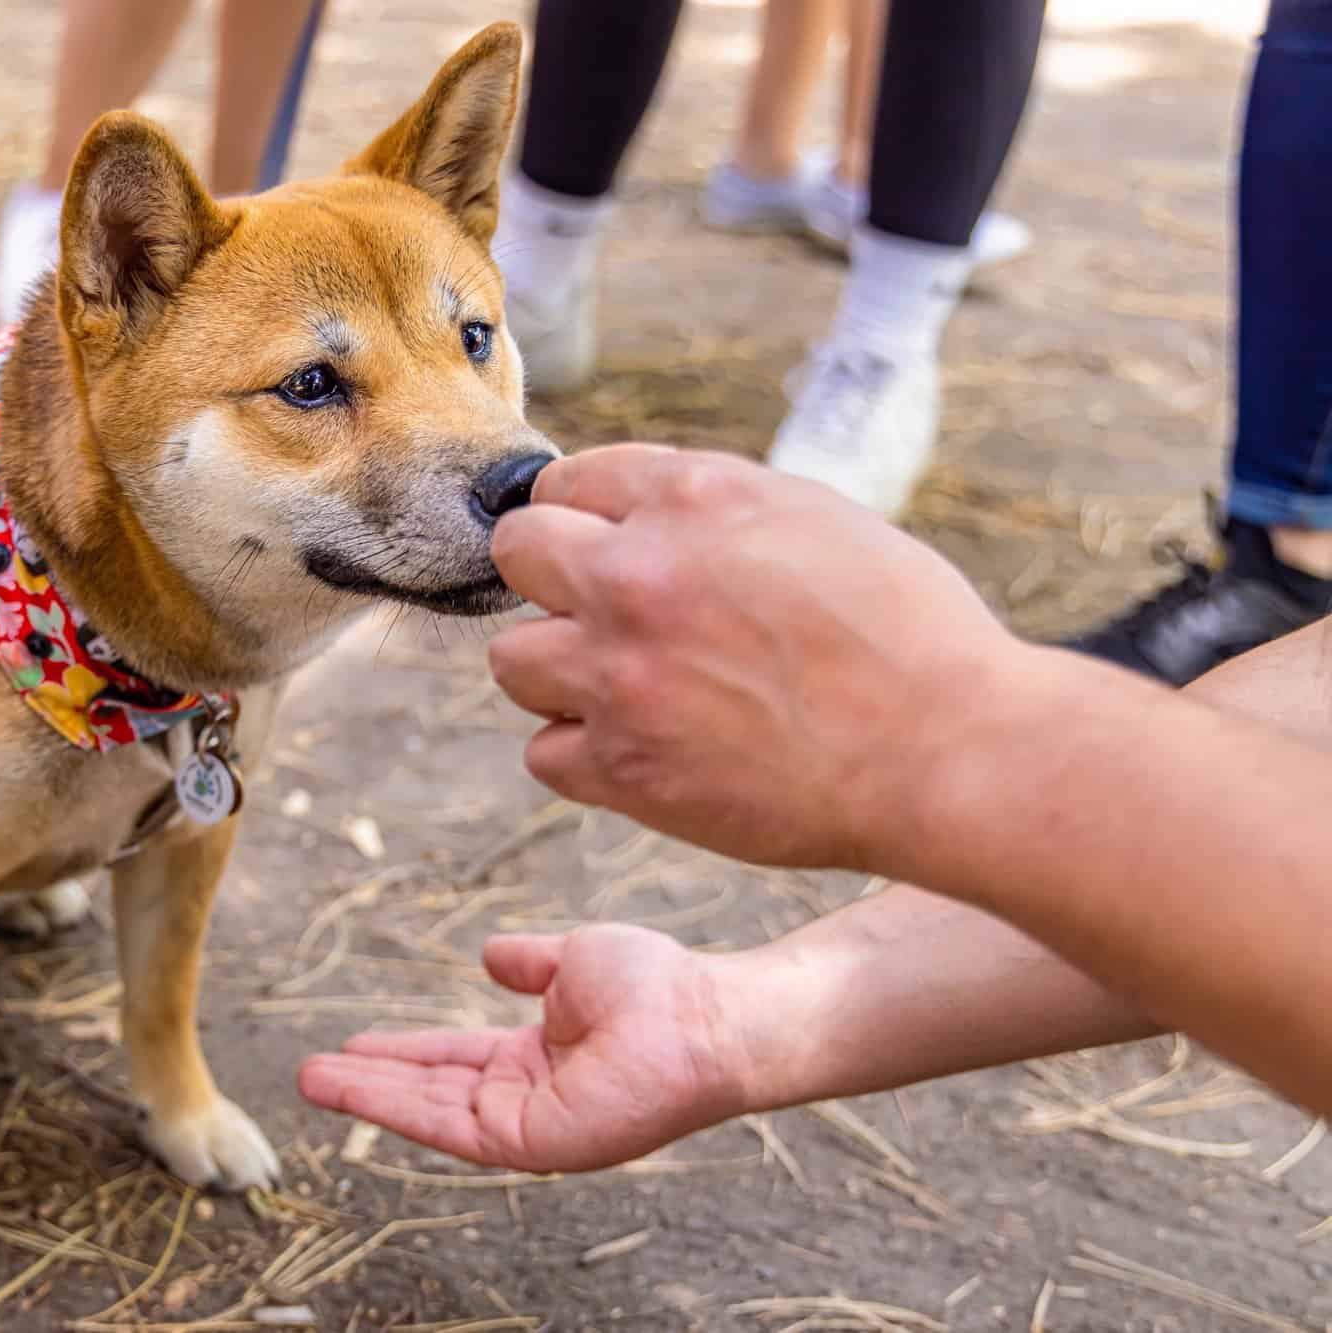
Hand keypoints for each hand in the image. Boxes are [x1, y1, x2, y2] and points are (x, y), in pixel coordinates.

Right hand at [296, 925, 748, 1171]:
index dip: (404, 1051)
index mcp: (539, 1059)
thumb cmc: (658, 986)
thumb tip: (489, 956)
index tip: (355, 1041)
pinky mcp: (530, 1144)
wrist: (703, 1014)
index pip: (454, 1059)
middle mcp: (528, 1097)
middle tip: (310, 1072)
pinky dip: (395, 1107)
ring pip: (429, 1113)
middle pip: (431, 1092)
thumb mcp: (574, 959)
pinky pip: (447, 1127)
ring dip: (367, 1096)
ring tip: (308, 1080)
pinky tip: (354, 1085)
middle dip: (370, 1082)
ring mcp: (529, 1125)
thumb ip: (529, 963)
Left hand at [488, 445, 1026, 871]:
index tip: (607, 546)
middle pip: (516, 553)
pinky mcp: (621, 765)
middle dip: (551, 578)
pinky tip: (644, 750)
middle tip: (606, 615)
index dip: (586, 517)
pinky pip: (544, 754)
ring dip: (559, 673)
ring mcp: (618, 674)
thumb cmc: (905, 632)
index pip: (565, 479)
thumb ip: (708, 507)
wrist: (946, 750)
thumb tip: (635, 508)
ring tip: (628, 690)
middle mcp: (635, 575)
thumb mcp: (812, 517)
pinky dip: (585, 756)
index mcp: (690, 498)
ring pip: (513, 659)